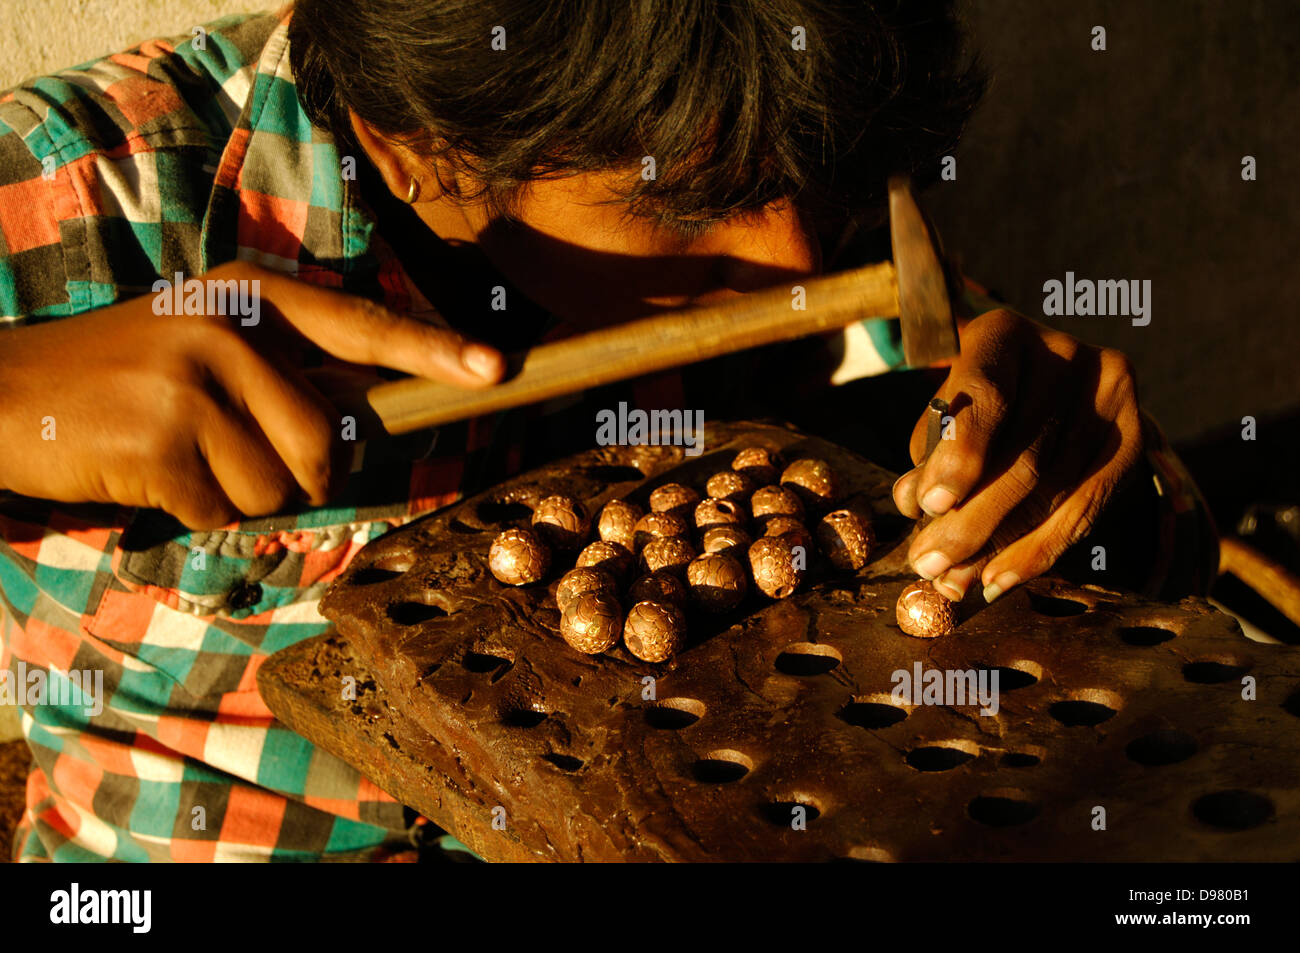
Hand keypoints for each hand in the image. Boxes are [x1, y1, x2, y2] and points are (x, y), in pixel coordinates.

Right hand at [0, 262, 504, 527]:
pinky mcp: (159, 441)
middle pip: (327, 444)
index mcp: (250, 296)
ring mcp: (191, 382)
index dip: (431, 350)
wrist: (5, 389)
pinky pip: (222, 514)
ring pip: (279, 488)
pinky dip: (194, 514)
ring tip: (182, 457)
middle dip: (296, 475)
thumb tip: (362, 428)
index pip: (360, 325)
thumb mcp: (206, 342)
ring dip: (239, 496)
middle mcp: (228, 327)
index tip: (494, 367)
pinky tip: (148, 473)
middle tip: (232, 455)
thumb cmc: (123, 375)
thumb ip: (284, 371)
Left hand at [891, 309, 1143, 602]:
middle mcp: (1065, 355)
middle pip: (1022, 454)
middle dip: (970, 521)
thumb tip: (916, 504)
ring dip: (997, 547)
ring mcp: (1109, 393)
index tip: (926, 506)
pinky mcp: (1135, 435)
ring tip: (952, 582)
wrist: (1046, 387)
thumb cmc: (974, 404)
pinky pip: (1088, 507)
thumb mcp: (942, 415)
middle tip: (926, 565)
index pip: (985, 394)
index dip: (958, 455)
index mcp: (1004, 334)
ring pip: (1053, 488)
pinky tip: (999, 580)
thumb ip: (930, 455)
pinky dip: (1039, 552)